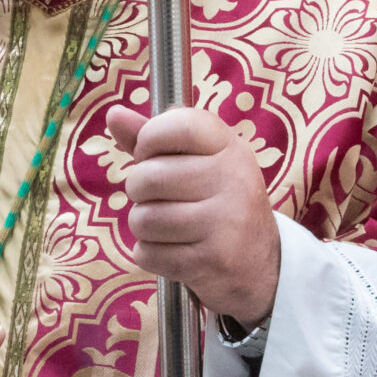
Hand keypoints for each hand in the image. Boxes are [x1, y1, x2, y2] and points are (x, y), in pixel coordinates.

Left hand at [103, 106, 280, 320]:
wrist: (261, 262)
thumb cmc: (218, 200)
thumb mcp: (199, 161)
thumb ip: (155, 137)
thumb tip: (114, 114)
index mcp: (230, 147)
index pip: (179, 124)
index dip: (150, 139)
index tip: (151, 154)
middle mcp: (233, 181)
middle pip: (149, 177)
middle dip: (138, 190)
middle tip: (156, 197)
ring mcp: (226, 223)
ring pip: (144, 219)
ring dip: (143, 225)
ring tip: (163, 225)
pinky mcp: (213, 261)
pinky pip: (149, 254)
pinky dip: (149, 254)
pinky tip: (170, 249)